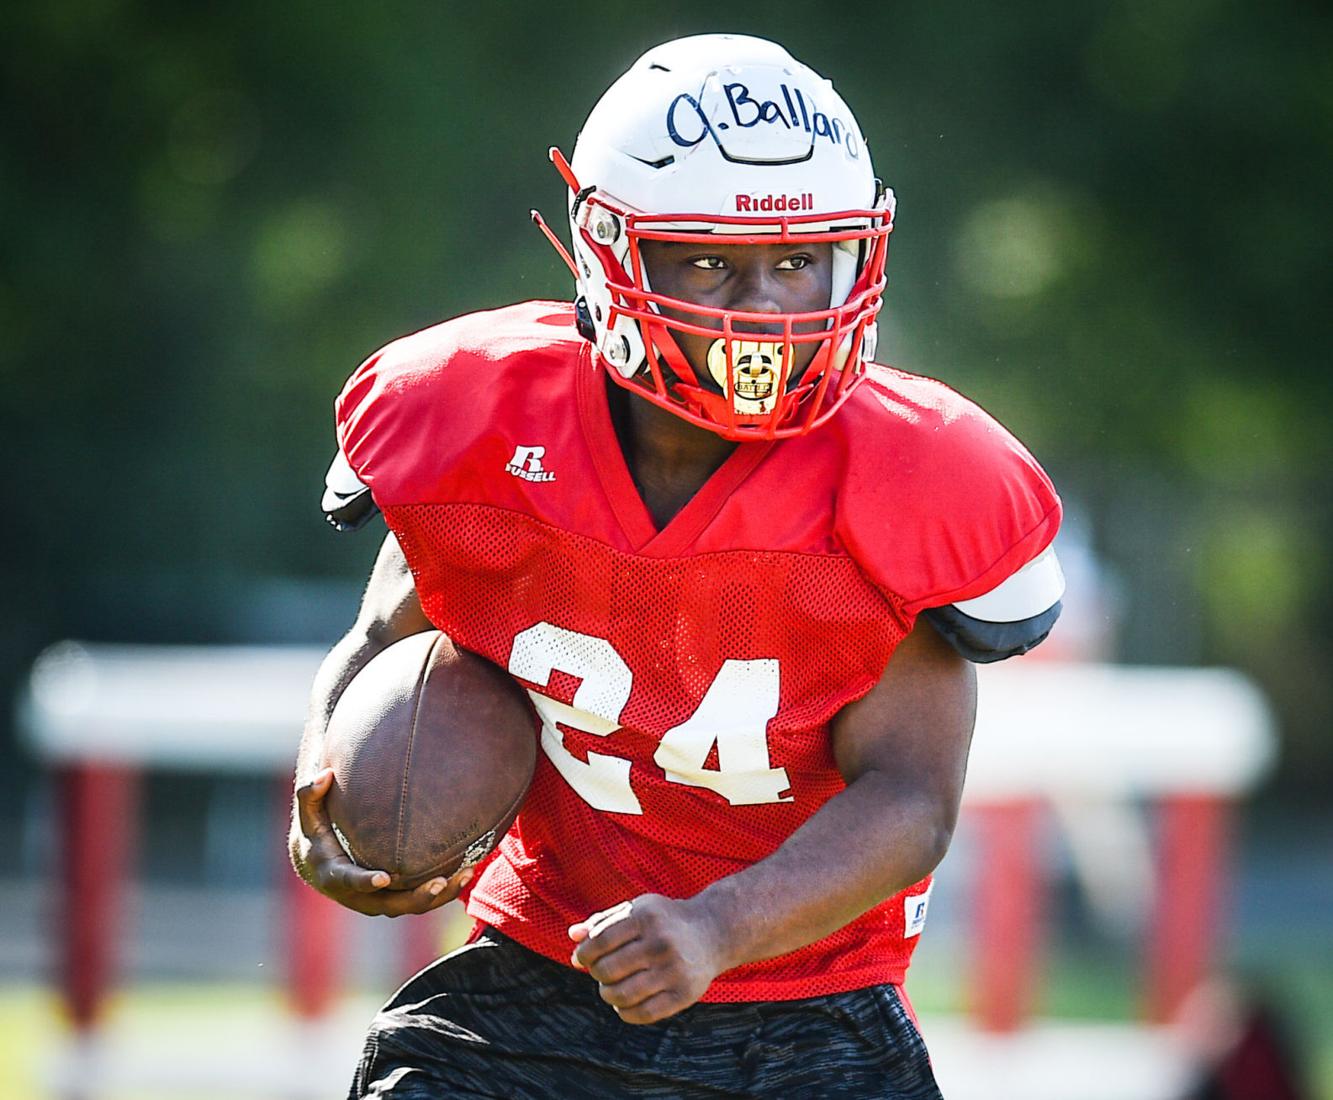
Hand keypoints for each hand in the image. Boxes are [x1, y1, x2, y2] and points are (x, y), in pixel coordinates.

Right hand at [293, 767, 472, 916]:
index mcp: (335, 876)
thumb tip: (324, 774)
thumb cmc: (316, 833)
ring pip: (412, 906)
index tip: (385, 877)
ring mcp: (379, 901)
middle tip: (439, 882)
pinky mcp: (395, 899)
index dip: (366, 882)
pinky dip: (445, 890)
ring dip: (439, 895)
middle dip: (416, 897)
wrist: (318, 866)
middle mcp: (359, 897)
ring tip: (466, 874)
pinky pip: (422, 900)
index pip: (350, 882)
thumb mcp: (308, 815)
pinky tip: (469, 871)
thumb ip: (310, 794)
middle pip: (390, 904)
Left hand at [568, 894, 725, 1024]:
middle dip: (596, 974)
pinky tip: (624, 1003)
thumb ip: (602, 922)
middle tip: (600, 972)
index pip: (600, 940)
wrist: (712, 932)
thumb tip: (572, 938)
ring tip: (609, 988)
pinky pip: (643, 1014)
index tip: (581, 958)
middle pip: (608, 970)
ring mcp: (674, 970)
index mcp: (646, 917)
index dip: (584, 953)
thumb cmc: (663, 921)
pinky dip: (625, 1012)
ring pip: (622, 995)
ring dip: (607, 994)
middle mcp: (661, 942)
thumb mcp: (636, 910)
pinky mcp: (684, 994)